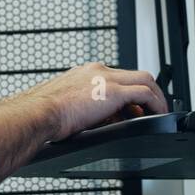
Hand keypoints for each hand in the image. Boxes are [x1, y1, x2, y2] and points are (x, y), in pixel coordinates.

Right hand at [26, 62, 167, 142]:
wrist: (36, 113)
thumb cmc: (42, 114)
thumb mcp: (63, 106)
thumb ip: (78, 108)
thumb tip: (85, 122)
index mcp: (83, 74)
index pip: (115, 76)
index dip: (127, 91)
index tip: (131, 107)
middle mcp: (96, 71)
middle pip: (133, 74)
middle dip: (145, 91)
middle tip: (150, 108)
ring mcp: (106, 79)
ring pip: (144, 79)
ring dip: (155, 96)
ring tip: (158, 112)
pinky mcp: (113, 92)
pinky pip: (145, 94)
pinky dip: (155, 104)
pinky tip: (158, 116)